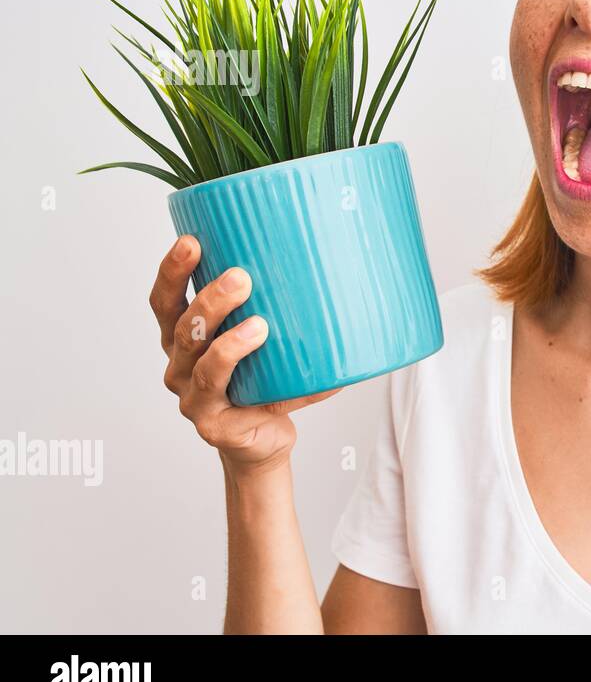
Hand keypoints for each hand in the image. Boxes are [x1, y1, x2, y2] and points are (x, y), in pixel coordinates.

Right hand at [150, 235, 340, 472]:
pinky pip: (253, 404)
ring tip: (260, 326)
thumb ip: (271, 306)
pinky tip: (319, 380)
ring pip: (208, 369)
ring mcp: (196, 401)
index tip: (191, 242)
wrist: (262, 440)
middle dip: (209, 302)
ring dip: (231, 345)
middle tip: (240, 278)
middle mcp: (180, 367)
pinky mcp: (218, 428)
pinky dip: (288, 391)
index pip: (165, 302)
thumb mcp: (256, 337)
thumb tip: (334, 262)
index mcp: (182, 339)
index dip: (172, 272)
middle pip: (185, 331)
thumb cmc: (259, 376)